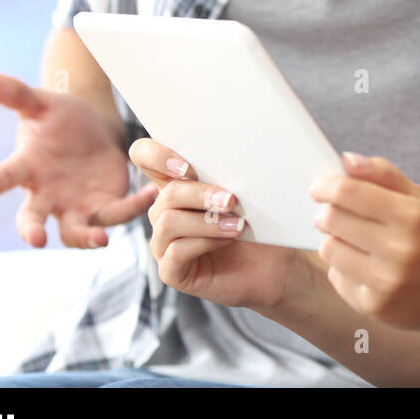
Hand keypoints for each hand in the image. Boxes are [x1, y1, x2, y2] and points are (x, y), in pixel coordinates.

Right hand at [0, 71, 156, 248]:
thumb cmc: (57, 119)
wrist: (91, 129)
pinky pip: (117, 214)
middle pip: (33, 218)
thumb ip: (15, 94)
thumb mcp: (40, 103)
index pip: (3, 177)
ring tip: (99, 240)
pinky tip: (151, 193)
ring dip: (85, 238)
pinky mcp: (104, 206)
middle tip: (35, 240)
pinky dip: (133, 208)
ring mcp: (74, 205)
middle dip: (32, 231)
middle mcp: (46, 194)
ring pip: (75, 230)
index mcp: (26, 168)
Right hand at [130, 138, 309, 310]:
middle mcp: (164, 213)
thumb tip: (231, 147)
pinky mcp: (171, 271)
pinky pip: (176, 252)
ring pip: (168, 222)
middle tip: (232, 200)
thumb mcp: (244, 192)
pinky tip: (227, 241)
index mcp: (177, 186)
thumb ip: (228, 171)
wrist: (275, 264)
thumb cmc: (259, 225)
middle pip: (167, 194)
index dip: (155, 155)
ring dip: (206, 222)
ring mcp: (164, 244)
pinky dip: (204, 243)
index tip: (186, 166)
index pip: (144, 157)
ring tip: (237, 225)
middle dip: (200, 194)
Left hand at [311, 152, 419, 333]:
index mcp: (411, 216)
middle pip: (332, 219)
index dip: (325, 186)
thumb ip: (384, 175)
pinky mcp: (373, 306)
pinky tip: (364, 269)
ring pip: (328, 249)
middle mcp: (399, 249)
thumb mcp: (419, 203)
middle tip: (331, 214)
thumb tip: (346, 159)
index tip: (318, 187)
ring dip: (333, 241)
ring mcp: (386, 281)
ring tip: (350, 241)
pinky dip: (343, 269)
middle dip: (325, 213)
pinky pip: (336, 277)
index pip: (349, 192)